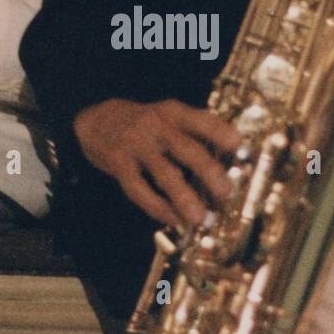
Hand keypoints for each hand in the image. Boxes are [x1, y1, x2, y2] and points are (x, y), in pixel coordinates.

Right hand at [74, 98, 240, 227]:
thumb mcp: (167, 117)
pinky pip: (139, 190)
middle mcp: (156, 126)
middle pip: (187, 149)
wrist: (94, 120)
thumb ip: (193, 134)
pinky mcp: (119, 164)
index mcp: (173, 113)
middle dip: (209, 172)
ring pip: (165, 174)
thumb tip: (229, 161)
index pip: (201, 120)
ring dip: (185, 198)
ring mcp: (136, 146)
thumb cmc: (142, 123)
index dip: (221, 134)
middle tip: (226, 192)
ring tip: (201, 218)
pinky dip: (157, 207)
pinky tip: (173, 220)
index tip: (240, 148)